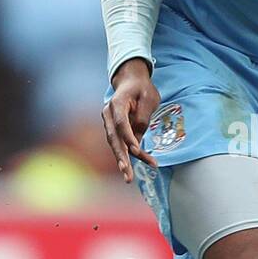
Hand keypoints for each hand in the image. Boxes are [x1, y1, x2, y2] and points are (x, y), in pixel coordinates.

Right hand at [102, 58, 158, 182]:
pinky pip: (120, 144)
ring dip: (122, 160)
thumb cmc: (142, 88)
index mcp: (117, 103)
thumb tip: (137, 139)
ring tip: (128, 177)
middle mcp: (108, 114)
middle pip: (113, 137)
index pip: (121, 122)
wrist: (130, 81)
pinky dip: (128, 155)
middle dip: (120, 156)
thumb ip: (143, 117)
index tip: (136, 149)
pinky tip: (134, 167)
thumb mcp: (149, 98)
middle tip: (126, 172)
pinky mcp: (114, 130)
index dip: (128, 136)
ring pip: (115, 144)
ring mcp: (109, 122)